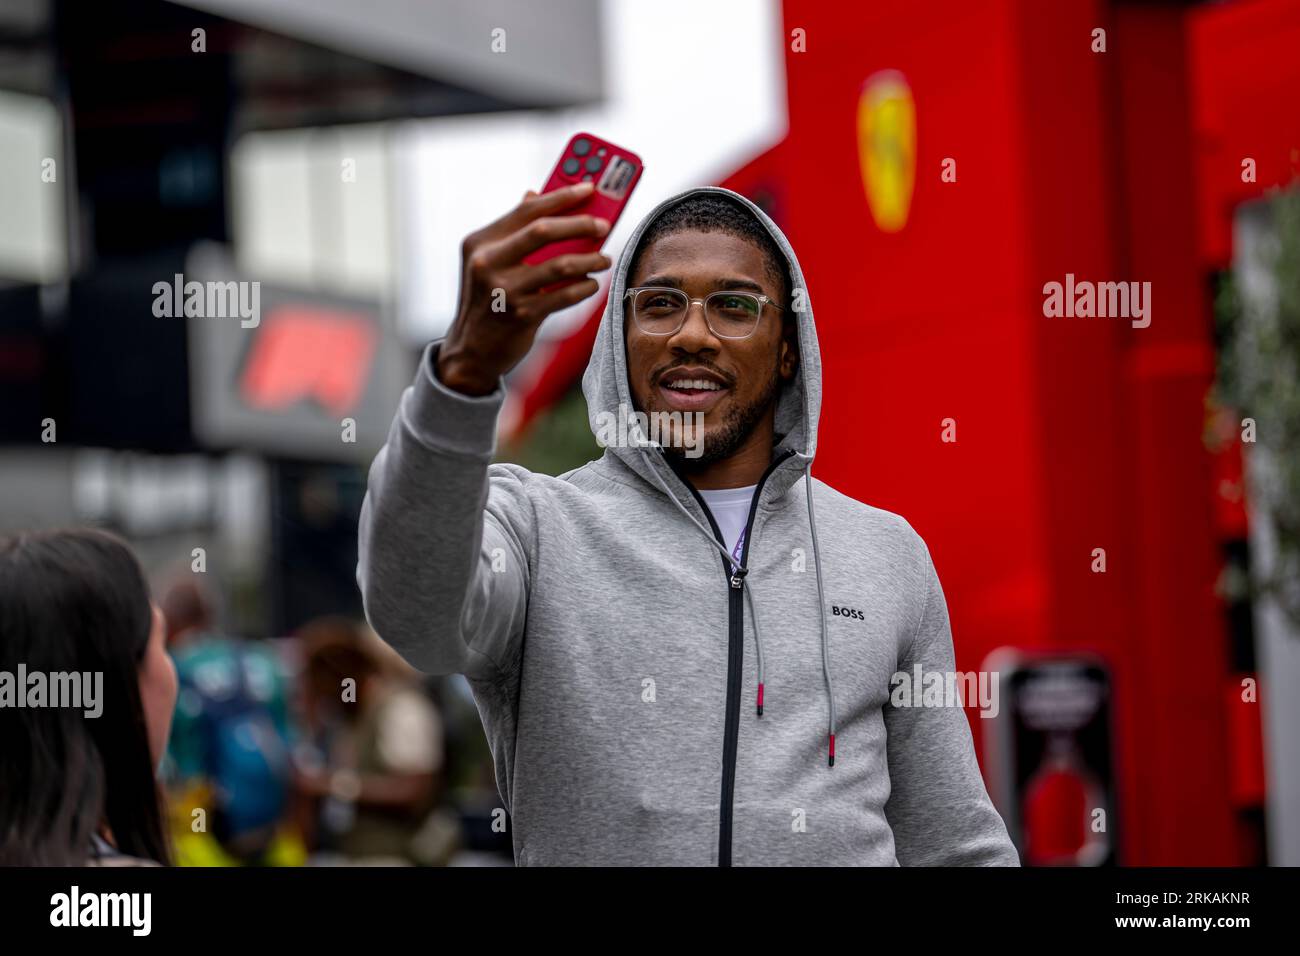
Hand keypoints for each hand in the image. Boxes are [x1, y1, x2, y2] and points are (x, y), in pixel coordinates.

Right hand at [436, 182, 612, 394]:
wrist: (471, 351)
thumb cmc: (487, 301)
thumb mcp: (489, 262)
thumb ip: (512, 231)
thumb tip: (535, 195)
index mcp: (479, 242)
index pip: (526, 209)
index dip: (561, 196)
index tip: (590, 188)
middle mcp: (488, 263)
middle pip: (543, 231)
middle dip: (580, 224)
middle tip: (603, 225)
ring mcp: (504, 290)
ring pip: (560, 265)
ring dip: (590, 260)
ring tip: (604, 259)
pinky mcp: (521, 315)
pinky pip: (564, 295)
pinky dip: (584, 288)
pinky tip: (592, 285)